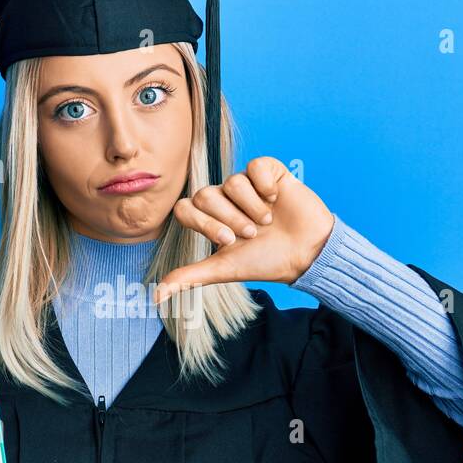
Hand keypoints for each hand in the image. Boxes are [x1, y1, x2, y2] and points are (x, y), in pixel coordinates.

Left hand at [153, 156, 334, 303]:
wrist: (307, 254)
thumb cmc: (265, 261)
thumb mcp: (224, 269)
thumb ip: (189, 277)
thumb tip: (155, 297)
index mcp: (210, 219)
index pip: (186, 208)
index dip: (204, 223)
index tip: (228, 240)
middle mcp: (225, 199)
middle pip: (206, 194)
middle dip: (229, 218)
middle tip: (252, 234)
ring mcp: (246, 184)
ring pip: (232, 181)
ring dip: (251, 207)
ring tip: (268, 222)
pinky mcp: (269, 172)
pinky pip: (255, 165)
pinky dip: (265, 185)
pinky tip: (276, 199)